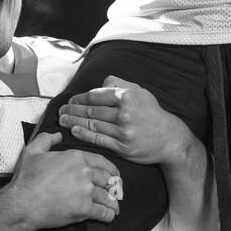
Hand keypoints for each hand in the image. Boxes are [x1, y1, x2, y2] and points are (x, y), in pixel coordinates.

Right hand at [1, 132, 121, 228]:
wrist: (22, 203)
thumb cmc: (26, 178)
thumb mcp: (33, 151)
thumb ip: (46, 139)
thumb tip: (58, 135)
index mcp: (76, 157)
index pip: (102, 161)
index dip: (111, 169)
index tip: (114, 175)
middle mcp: (84, 172)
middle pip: (107, 178)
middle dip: (114, 186)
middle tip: (116, 191)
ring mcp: (86, 191)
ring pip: (107, 196)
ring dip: (113, 202)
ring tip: (115, 207)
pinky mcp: (83, 209)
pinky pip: (102, 212)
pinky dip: (108, 215)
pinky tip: (109, 216)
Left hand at [59, 76, 195, 169]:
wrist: (169, 139)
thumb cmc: (152, 113)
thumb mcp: (141, 92)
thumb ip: (120, 84)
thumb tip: (101, 82)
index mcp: (128, 96)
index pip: (97, 95)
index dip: (80, 97)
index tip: (71, 99)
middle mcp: (125, 113)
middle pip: (92, 110)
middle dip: (73, 109)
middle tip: (61, 110)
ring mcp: (124, 131)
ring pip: (93, 124)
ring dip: (74, 121)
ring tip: (63, 120)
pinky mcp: (123, 147)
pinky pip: (99, 139)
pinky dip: (84, 134)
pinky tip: (74, 131)